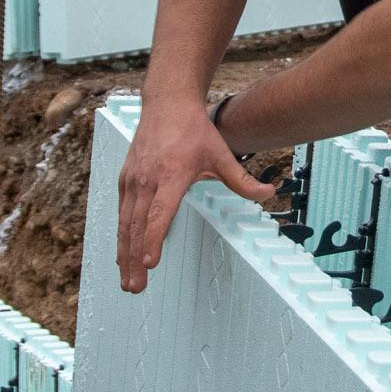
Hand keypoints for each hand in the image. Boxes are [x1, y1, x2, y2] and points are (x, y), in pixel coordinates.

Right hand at [114, 93, 274, 294]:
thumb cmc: (194, 130)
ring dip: (124, 255)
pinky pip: (121, 214)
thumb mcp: (221, 153)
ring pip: (125, 224)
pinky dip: (121, 238)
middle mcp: (147, 179)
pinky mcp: (125, 180)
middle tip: (135, 287)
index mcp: (171, 175)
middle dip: (134, 260)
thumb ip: (242, 179)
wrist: (167, 103)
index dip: (153, 240)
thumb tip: (269, 194)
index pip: (159, 213)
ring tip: (127, 282)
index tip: (149, 263)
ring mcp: (132, 180)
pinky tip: (122, 257)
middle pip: (137, 226)